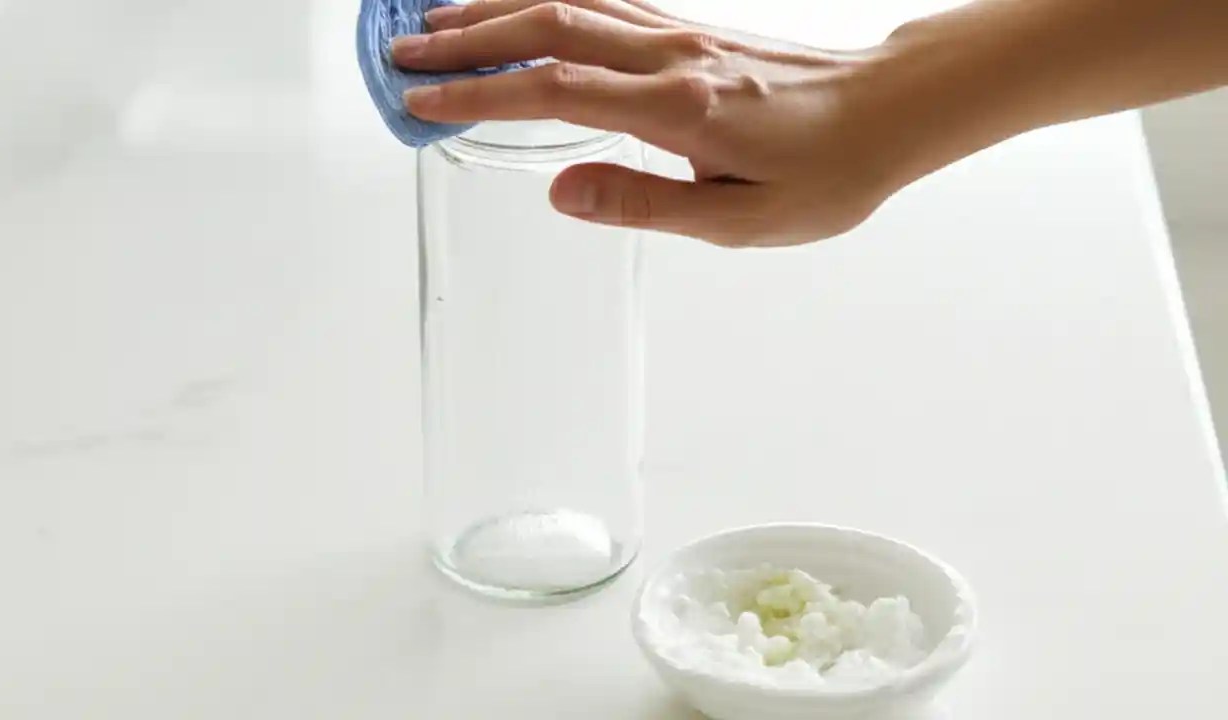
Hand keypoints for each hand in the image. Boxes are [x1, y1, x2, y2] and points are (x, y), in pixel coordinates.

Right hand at [392, 0, 905, 246]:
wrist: (889, 114)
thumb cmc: (826, 173)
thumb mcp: (740, 219)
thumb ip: (645, 204)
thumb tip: (560, 192)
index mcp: (679, 110)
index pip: (554, 90)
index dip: (478, 92)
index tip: (418, 104)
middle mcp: (670, 58)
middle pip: (547, 27)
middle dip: (466, 39)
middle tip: (400, 53)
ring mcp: (678, 35)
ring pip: (569, 1)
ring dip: (496, 7)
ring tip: (434, 20)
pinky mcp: (688, 30)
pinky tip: (516, 4)